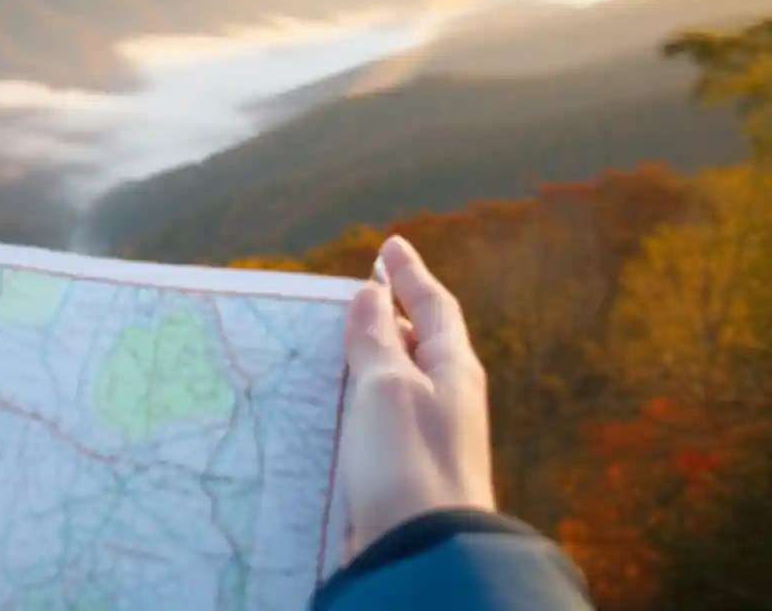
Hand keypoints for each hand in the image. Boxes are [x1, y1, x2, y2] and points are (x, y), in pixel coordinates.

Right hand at [340, 236, 494, 558]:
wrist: (424, 550)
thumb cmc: (407, 458)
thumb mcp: (386, 385)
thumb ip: (377, 338)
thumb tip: (371, 294)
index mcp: (454, 368)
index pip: (434, 305)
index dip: (410, 273)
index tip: (391, 244)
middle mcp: (448, 397)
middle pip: (421, 339)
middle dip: (394, 311)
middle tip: (364, 288)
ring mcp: (429, 434)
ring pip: (401, 377)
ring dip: (374, 352)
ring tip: (343, 337)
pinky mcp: (407, 466)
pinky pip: (384, 413)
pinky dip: (362, 393)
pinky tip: (339, 401)